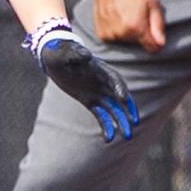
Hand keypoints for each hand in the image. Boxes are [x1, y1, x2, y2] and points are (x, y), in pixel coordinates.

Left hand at [30, 26, 139, 142]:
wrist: (55, 57)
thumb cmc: (61, 52)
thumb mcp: (66, 52)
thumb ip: (76, 54)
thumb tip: (85, 55)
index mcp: (101, 69)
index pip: (115, 80)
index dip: (120, 89)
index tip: (124, 100)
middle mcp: (104, 83)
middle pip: (119, 99)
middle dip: (127, 112)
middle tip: (134, 124)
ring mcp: (98, 93)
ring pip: (113, 110)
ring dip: (121, 123)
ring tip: (126, 137)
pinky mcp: (90, 101)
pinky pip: (101, 116)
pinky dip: (106, 126)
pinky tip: (108, 139)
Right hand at [90, 0, 166, 50]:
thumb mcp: (152, 4)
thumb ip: (158, 25)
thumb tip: (161, 44)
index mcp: (136, 28)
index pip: (151, 48)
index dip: (155, 42)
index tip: (153, 34)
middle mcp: (122, 35)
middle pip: (138, 45)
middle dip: (141, 36)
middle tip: (138, 20)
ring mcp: (111, 36)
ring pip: (126, 43)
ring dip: (128, 34)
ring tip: (126, 19)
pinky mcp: (102, 36)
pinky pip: (115, 40)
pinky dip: (117, 33)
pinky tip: (117, 21)